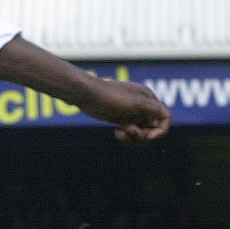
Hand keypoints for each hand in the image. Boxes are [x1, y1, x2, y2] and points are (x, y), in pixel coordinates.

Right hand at [0, 37, 169, 142]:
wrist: (82, 90)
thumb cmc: (81, 94)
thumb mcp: (91, 102)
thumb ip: (92, 102)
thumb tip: (66, 96)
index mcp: (137, 95)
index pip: (151, 118)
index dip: (142, 131)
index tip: (121, 135)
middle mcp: (145, 96)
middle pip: (157, 125)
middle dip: (142, 138)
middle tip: (122, 136)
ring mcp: (147, 100)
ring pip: (160, 128)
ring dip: (141, 138)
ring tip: (122, 134)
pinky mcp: (146, 104)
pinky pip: (162, 125)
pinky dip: (144, 135)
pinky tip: (121, 133)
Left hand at [85, 79, 170, 143]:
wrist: (89, 96)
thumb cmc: (112, 96)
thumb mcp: (136, 103)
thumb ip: (154, 109)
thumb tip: (167, 118)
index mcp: (149, 99)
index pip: (165, 118)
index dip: (160, 130)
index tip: (148, 136)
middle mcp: (143, 106)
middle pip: (153, 129)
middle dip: (142, 134)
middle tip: (128, 130)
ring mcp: (132, 114)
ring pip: (141, 133)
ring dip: (132, 137)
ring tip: (120, 132)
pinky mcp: (122, 120)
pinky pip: (130, 134)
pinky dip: (125, 136)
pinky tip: (116, 132)